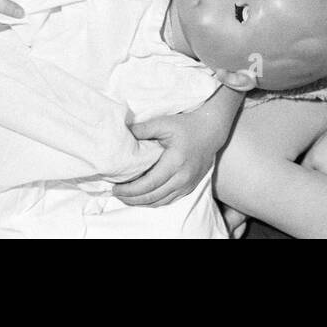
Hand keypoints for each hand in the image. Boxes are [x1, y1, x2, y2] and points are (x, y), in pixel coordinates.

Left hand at [113, 90, 239, 206]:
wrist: (210, 131)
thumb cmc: (186, 126)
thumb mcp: (164, 123)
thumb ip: (143, 129)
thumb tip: (123, 133)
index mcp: (175, 162)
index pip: (148, 184)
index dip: (130, 190)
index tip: (115, 188)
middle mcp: (183, 177)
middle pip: (152, 197)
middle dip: (132, 199)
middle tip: (116, 194)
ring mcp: (188, 184)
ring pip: (160, 202)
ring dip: (141, 203)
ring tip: (126, 197)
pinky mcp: (190, 187)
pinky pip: (169, 200)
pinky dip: (154, 202)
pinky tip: (143, 197)